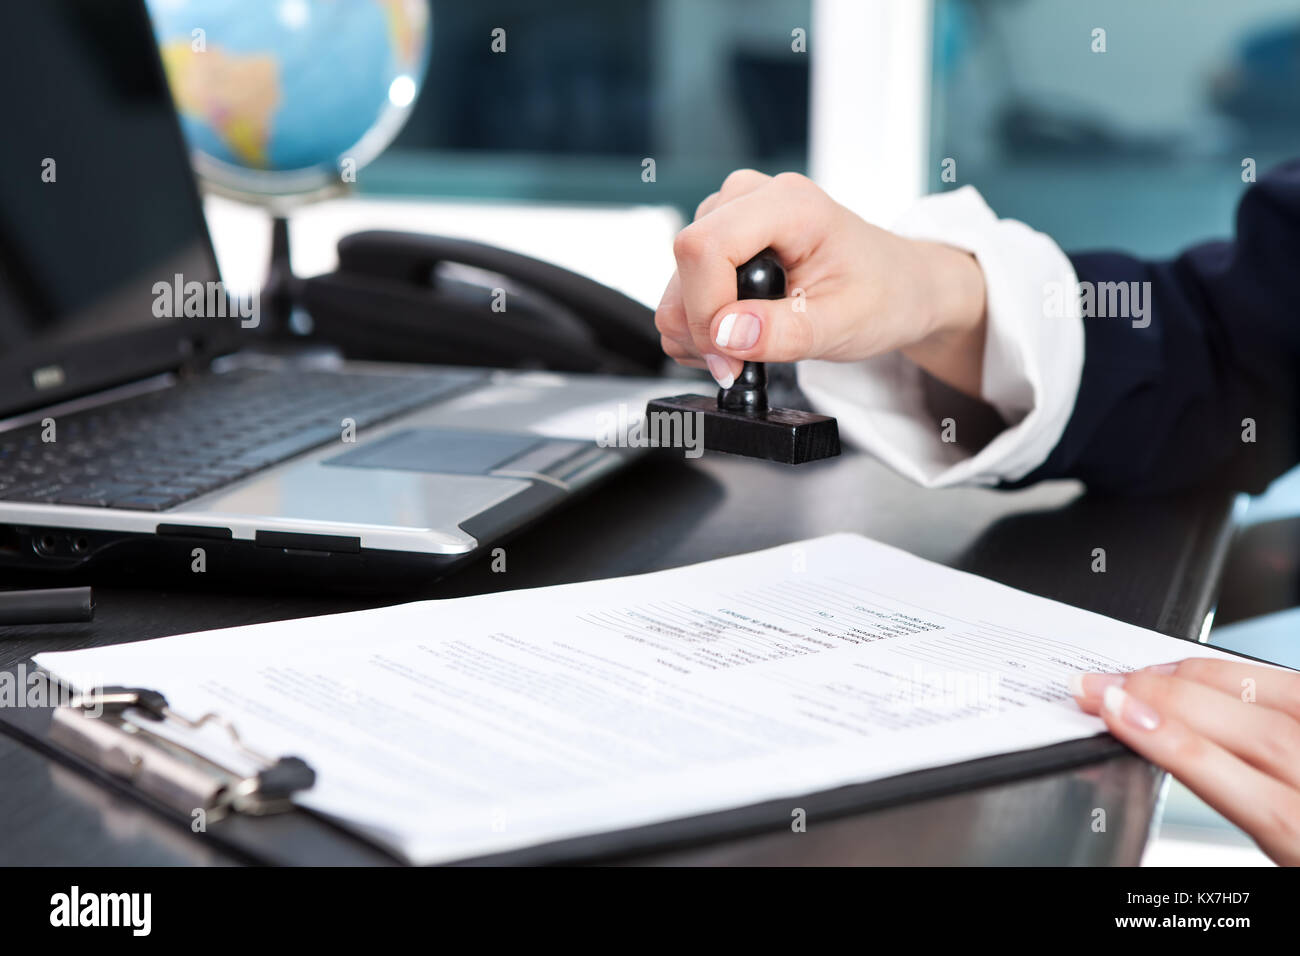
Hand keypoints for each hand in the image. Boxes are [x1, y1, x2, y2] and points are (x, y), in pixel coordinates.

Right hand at [655, 169, 987, 394]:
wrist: (897, 288)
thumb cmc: (883, 294)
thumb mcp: (844, 324)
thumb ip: (784, 331)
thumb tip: (726, 335)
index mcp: (788, 203)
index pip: (706, 246)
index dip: (705, 308)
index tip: (729, 356)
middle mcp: (750, 197)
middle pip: (685, 261)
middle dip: (702, 327)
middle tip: (739, 363)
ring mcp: (729, 215)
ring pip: (677, 279)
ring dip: (699, 331)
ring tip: (748, 347)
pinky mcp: (719, 239)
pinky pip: (682, 287)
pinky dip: (699, 326)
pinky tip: (738, 334)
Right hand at [1070, 658, 1299, 864]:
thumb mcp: (1279, 856)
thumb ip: (1231, 801)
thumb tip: (1152, 742)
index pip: (1234, 779)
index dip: (1165, 737)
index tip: (1113, 711)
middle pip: (1250, 728)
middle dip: (1161, 696)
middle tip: (1098, 686)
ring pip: (1269, 692)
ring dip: (1188, 676)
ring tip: (1134, 676)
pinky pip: (1288, 681)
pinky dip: (1232, 671)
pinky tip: (1197, 673)